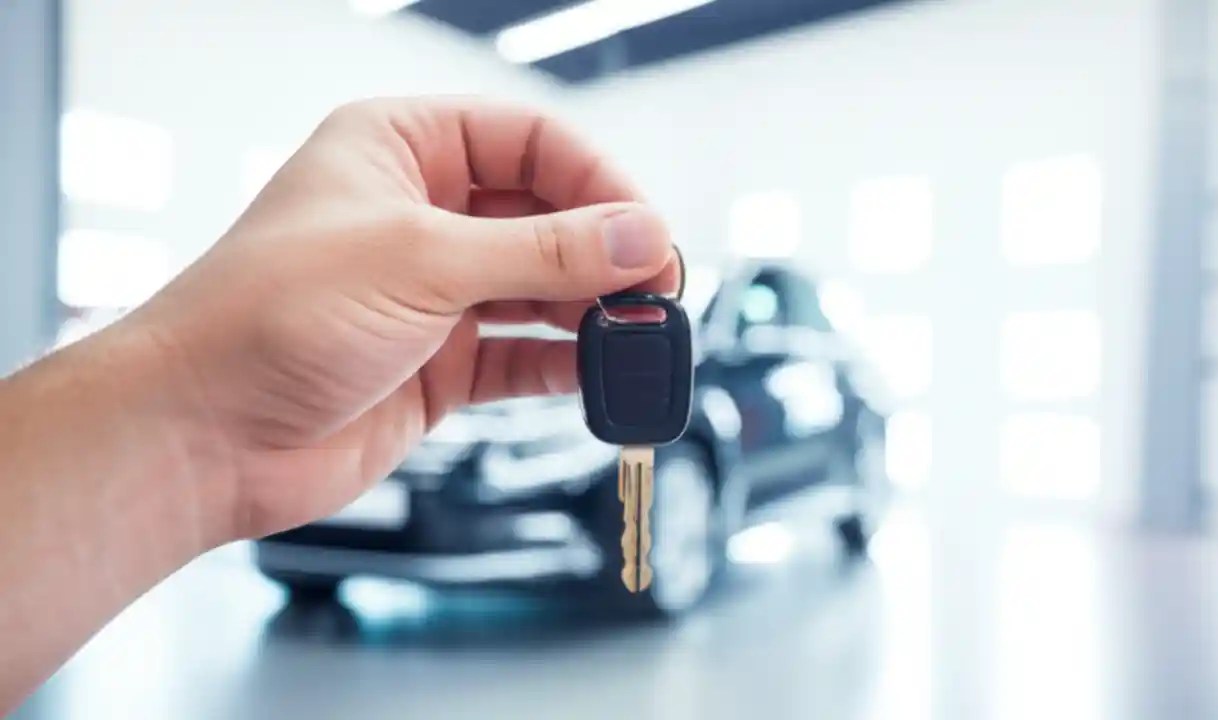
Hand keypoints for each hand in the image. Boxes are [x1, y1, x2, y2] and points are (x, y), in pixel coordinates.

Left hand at [130, 98, 679, 542]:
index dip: (596, 181)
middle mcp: (422, 214)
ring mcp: (433, 293)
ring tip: (639, 334)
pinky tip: (600, 374)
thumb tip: (642, 236)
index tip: (645, 229)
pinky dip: (565, 363)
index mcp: (402, 150)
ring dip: (593, 309)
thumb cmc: (269, 317)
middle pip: (546, 215)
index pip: (528, 141)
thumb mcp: (420, 261)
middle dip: (604, 250)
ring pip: (542, 287)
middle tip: (657, 288)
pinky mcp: (439, 364)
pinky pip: (524, 354)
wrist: (200, 435)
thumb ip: (541, 252)